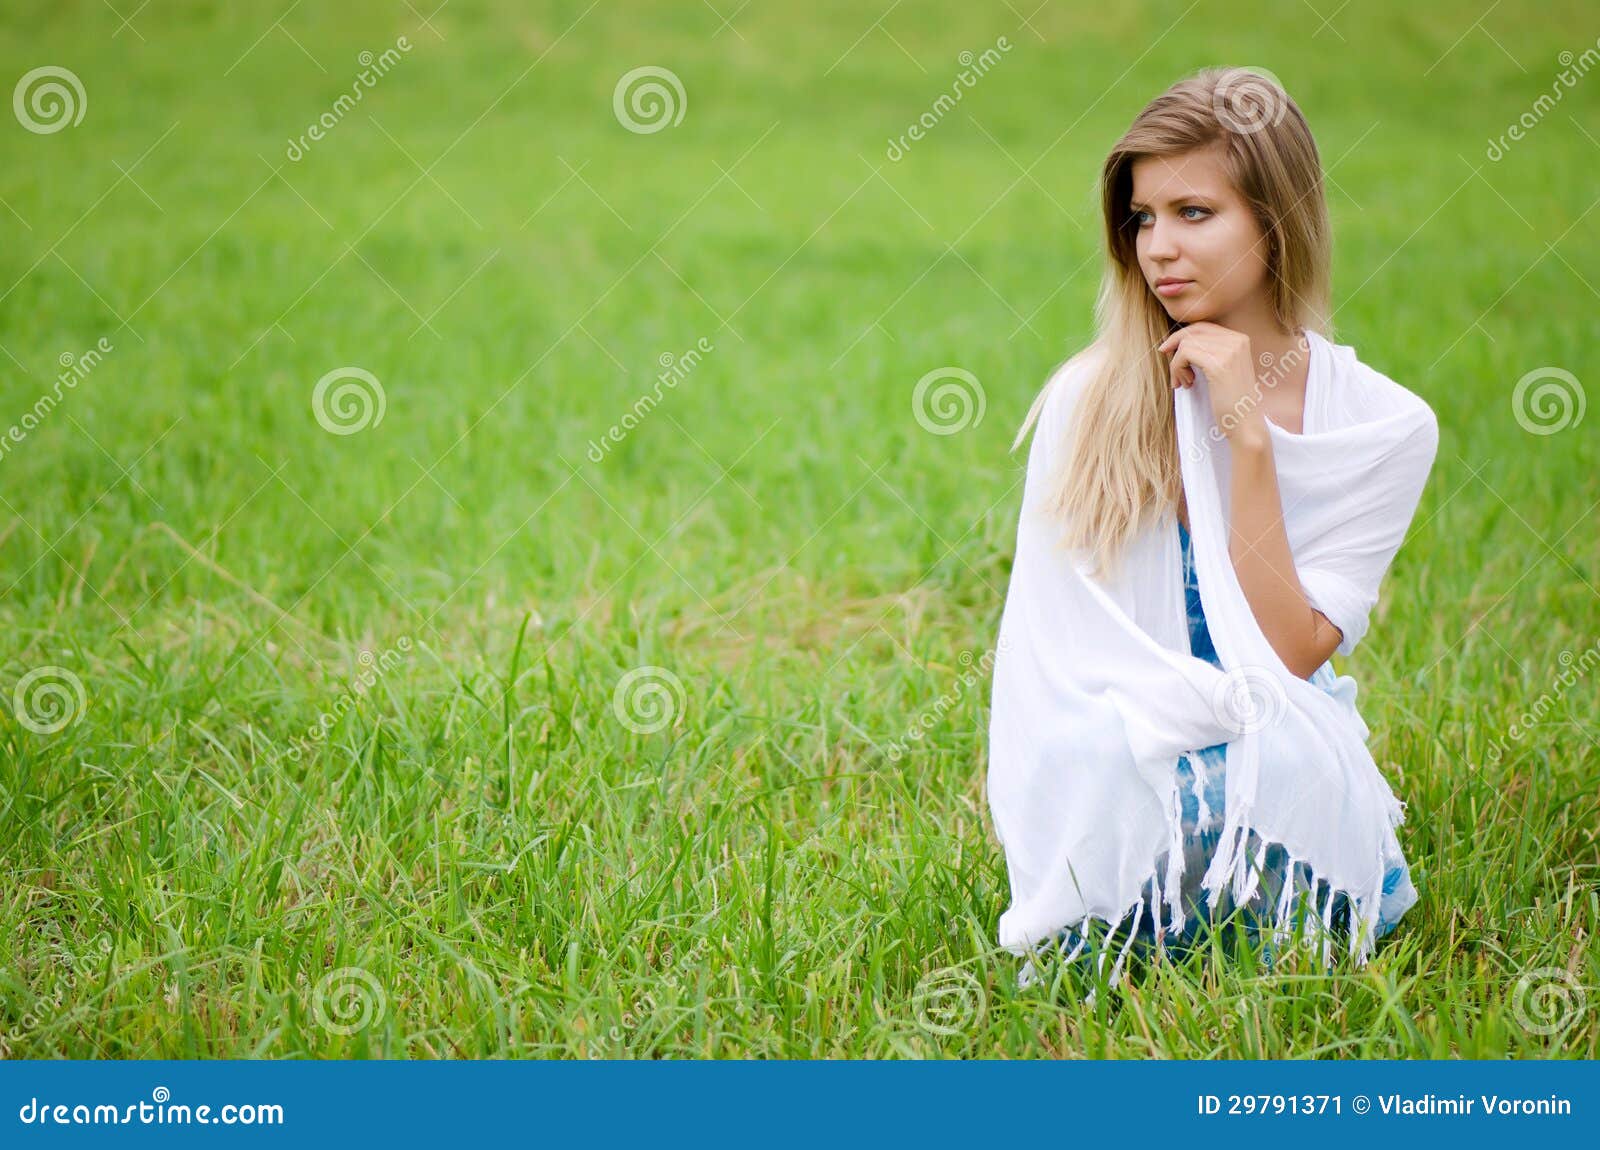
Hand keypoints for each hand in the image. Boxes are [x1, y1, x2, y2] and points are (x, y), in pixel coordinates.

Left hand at [1157, 322, 1266, 444]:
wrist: (1245, 424)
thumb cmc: (1230, 400)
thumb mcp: (1223, 369)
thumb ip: (1209, 352)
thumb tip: (1177, 341)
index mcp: (1240, 339)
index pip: (1202, 327)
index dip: (1182, 337)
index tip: (1170, 352)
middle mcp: (1237, 340)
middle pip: (1193, 331)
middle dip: (1175, 346)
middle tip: (1172, 368)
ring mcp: (1229, 351)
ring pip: (1186, 343)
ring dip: (1176, 364)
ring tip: (1183, 382)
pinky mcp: (1218, 364)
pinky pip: (1184, 355)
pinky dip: (1177, 369)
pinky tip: (1186, 384)